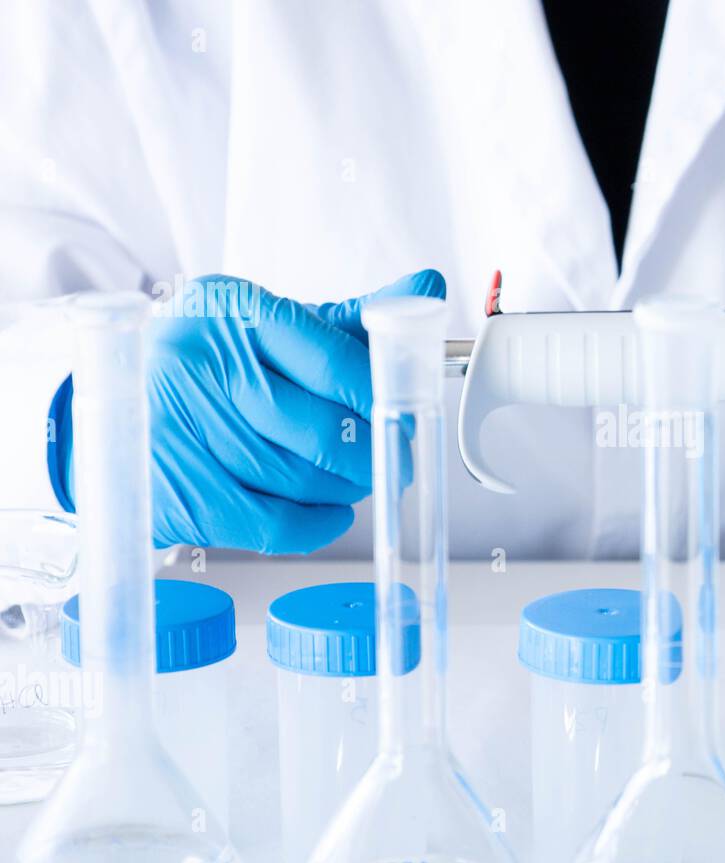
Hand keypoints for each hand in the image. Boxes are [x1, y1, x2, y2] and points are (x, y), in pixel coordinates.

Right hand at [55, 270, 444, 552]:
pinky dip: (314, 524)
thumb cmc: (213, 365)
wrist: (118, 403)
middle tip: (396, 459)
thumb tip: (423, 292)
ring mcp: (178, 428)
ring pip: (298, 479)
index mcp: (230, 310)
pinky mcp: (172, 487)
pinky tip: (330, 512)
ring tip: (356, 480)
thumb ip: (352, 317)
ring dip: (345, 489)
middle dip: (373, 454)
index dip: (382, 397)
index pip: (332, 360)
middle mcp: (196, 362)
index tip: (409, 415)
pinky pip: (269, 522)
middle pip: (319, 430)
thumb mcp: (274, 327)